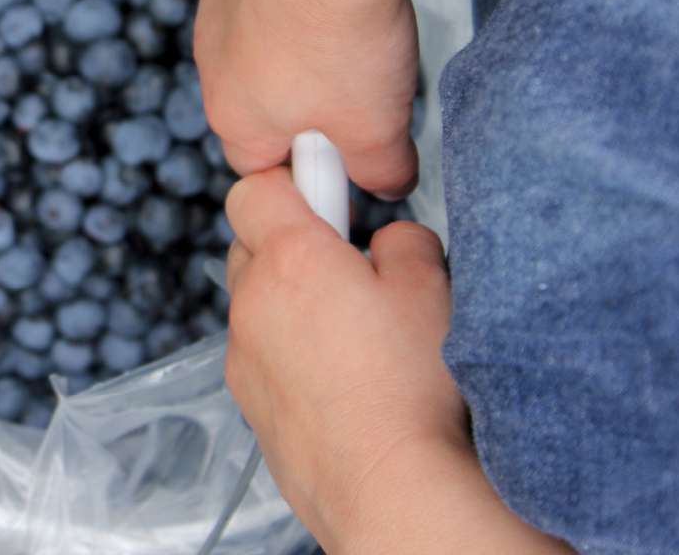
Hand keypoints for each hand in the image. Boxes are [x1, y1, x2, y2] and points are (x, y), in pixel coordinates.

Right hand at [193, 0, 420, 197]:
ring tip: (354, 16)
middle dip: (306, 94)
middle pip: (259, 94)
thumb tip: (389, 180)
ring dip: (298, 30)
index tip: (350, 149)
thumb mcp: (380, 130)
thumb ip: (382, 171)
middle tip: (362, 79)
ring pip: (257, 29)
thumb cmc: (347, 30)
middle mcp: (208, 55)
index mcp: (233, 114)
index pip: (262, 167)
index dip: (310, 165)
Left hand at [224, 169, 467, 551]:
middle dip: (291, 245)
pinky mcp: (252, 409)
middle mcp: (254, 304)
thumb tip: (387, 243)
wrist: (392, 493)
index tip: (327, 196)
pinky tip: (341, 381)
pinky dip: (289, 357)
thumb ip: (404, 241)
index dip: (292, 184)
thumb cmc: (411, 393)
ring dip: (288, 304)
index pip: (254, 188)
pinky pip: (262, 359)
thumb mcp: (431, 287)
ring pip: (255, 305)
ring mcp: (246, 361)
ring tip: (350, 334)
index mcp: (291, 258)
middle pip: (251, 245)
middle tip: (347, 269)